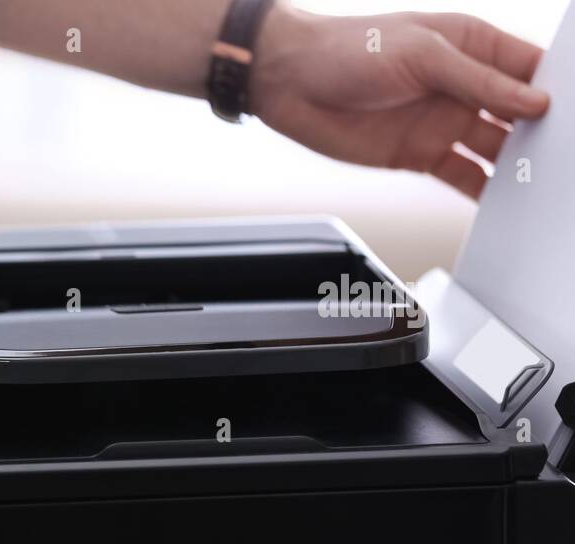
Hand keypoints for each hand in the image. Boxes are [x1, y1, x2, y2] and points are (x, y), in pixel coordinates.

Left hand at [250, 7, 549, 197]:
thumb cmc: (348, 49)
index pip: (532, 69)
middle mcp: (465, 86)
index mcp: (474, 46)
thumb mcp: (422, 54)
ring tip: (545, 185)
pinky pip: (463, 176)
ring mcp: (444, 123)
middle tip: (567, 158)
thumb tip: (535, 102)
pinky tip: (506, 203)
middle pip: (521, 114)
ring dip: (520, 166)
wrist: (290, 83)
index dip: (558, 89)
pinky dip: (484, 191)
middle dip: (547, 133)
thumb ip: (479, 80)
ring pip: (497, 149)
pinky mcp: (420, 155)